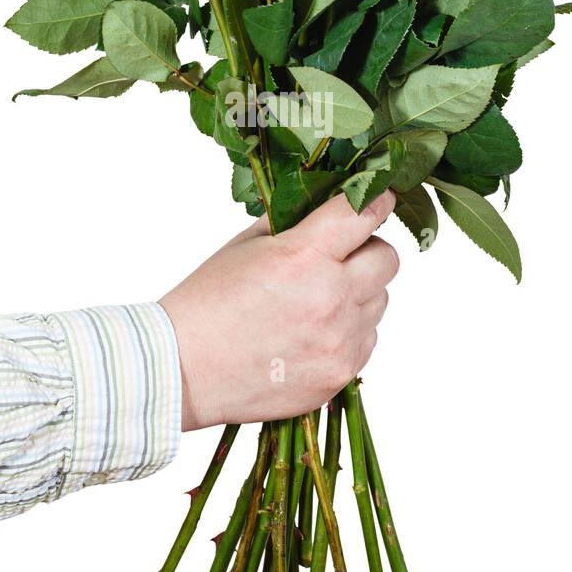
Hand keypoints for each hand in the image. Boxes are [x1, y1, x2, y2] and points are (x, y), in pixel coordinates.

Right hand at [161, 191, 398, 431]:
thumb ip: (293, 224)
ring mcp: (339, 340)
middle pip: (387, 259)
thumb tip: (328, 208)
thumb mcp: (245, 245)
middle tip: (342, 257)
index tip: (379, 197)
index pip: (363, 213)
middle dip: (368, 251)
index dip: (375, 200)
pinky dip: (350, 332)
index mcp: (303, 256)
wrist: (183, 369)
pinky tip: (314, 333)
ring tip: (317, 302)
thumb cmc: (207, 303)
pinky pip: (367, 341)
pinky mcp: (339, 373)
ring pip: (380, 302)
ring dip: (359, 295)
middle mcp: (330, 297)